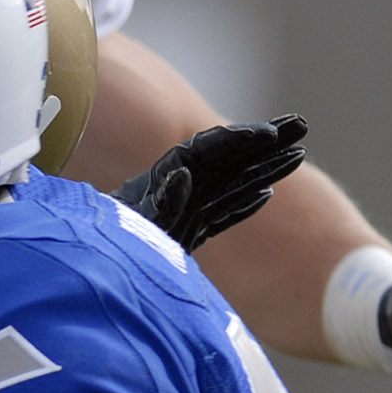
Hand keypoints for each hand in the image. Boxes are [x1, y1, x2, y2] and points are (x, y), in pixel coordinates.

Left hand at [110, 115, 306, 252]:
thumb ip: (161, 201)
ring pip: (230, 183)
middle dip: (264, 142)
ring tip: (299, 154)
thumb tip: (184, 173)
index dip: (238, 139)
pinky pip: (220, 214)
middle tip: (302, 124)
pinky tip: (266, 194)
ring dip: (264, 168)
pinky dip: (243, 203)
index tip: (269, 132)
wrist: (89, 268)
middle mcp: (175, 188)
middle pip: (227, 158)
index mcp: (162, 177)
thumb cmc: (106, 246)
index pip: (207, 149)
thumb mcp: (133, 225)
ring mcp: (182, 209)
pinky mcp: (184, 232)